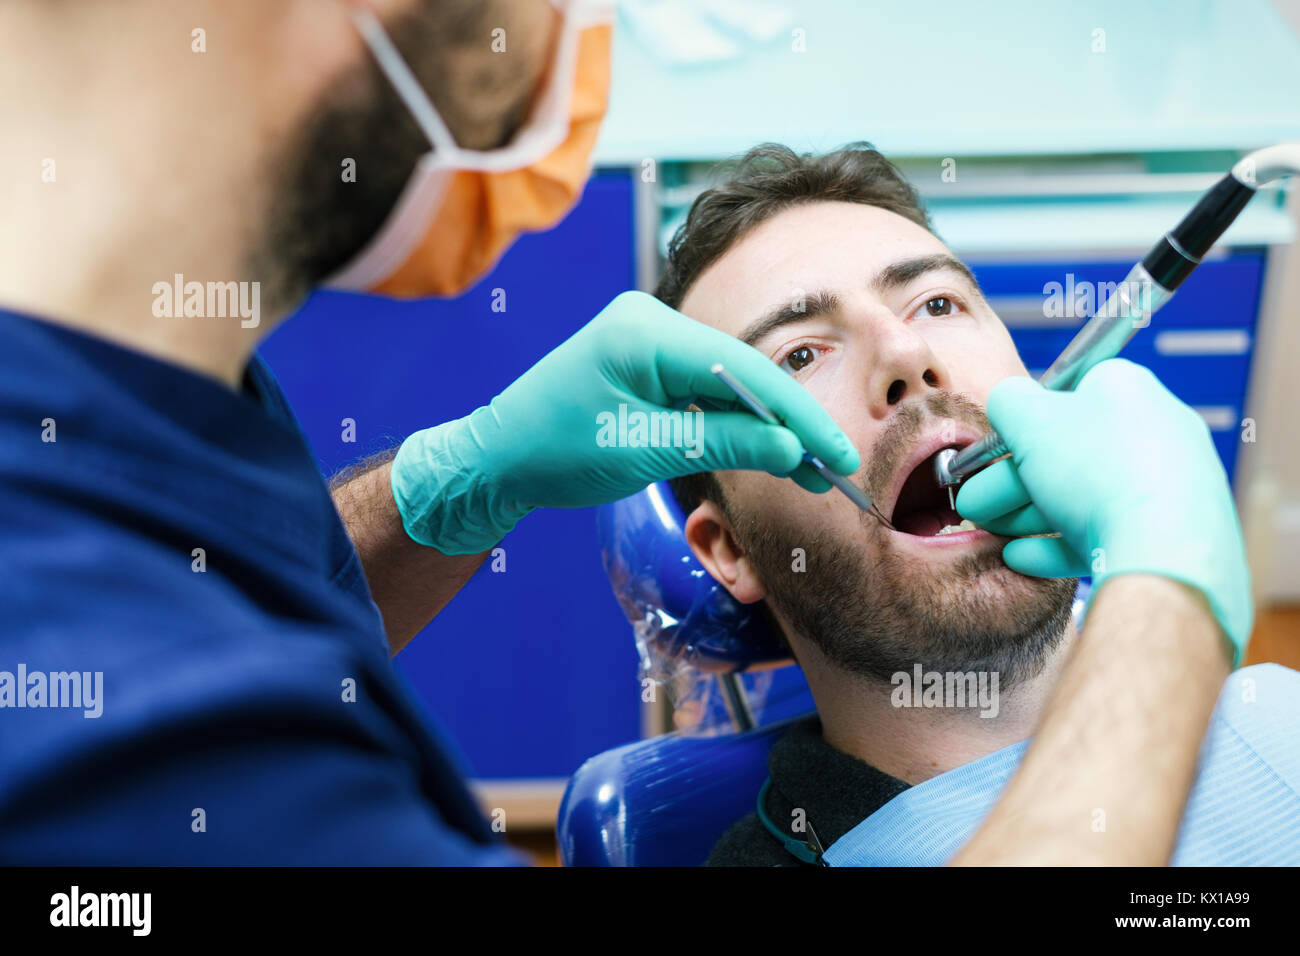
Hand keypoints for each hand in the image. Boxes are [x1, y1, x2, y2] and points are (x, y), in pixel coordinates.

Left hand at [391, 291, 858, 554]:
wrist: (495, 458)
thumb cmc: (553, 452)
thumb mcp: (641, 451)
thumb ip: (721, 445)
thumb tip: (790, 448)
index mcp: (644, 332)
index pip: (743, 369)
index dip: (797, 413)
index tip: (838, 451)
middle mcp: (651, 322)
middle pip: (744, 371)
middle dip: (790, 422)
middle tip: (835, 468)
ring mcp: (650, 340)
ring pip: (731, 383)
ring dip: (768, 428)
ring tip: (812, 472)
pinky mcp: (649, 364)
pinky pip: (707, 391)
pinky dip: (737, 424)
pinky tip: (770, 453)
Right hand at [956, 359, 1251, 664]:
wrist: (1164, 550)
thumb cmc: (1097, 471)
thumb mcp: (1029, 417)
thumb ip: (1008, 400)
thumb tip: (1007, 402)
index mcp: (1129, 390)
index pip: (1070, 392)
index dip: (1025, 421)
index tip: (994, 450)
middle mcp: (1157, 431)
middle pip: (1068, 453)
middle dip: (1012, 481)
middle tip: (974, 504)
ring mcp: (1167, 487)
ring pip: (1083, 497)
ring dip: (1028, 515)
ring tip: (992, 532)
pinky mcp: (1168, 537)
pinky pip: (1106, 534)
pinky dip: (1059, 544)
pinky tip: (1023, 557)